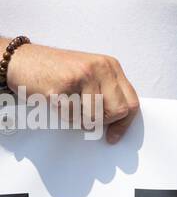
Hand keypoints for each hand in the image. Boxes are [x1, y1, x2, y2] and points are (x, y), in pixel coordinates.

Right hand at [6, 43, 139, 142]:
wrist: (24, 60)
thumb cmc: (56, 71)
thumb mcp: (90, 74)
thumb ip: (107, 92)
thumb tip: (119, 123)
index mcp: (111, 66)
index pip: (132, 101)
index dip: (125, 123)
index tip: (114, 136)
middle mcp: (101, 68)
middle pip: (118, 111)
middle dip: (103, 122)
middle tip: (87, 119)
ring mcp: (83, 76)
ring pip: (95, 117)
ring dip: (80, 119)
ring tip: (69, 105)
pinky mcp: (63, 86)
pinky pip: (72, 115)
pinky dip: (64, 115)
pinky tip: (57, 100)